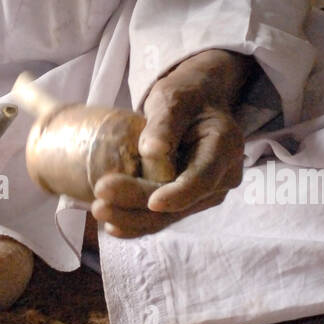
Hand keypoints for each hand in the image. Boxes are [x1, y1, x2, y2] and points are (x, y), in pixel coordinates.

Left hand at [90, 49, 251, 238]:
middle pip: (181, 203)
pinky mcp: (189, 200)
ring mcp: (206, 193)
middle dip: (139, 205)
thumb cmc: (185, 97)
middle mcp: (222, 177)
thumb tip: (151, 150)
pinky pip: (165, 216)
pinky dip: (138, 222)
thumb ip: (165, 122)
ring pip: (170, 215)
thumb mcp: (174, 99)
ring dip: (133, 218)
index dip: (179, 194)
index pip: (203, 178)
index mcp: (225, 146)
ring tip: (98, 211)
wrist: (196, 104)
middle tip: (100, 202)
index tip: (153, 202)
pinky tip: (113, 227)